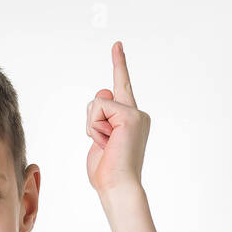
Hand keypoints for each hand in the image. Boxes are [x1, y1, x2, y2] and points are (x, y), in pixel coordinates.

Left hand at [85, 41, 149, 195]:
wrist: (118, 186)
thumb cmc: (108, 171)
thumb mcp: (99, 140)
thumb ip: (100, 117)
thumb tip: (103, 93)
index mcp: (131, 120)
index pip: (121, 86)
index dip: (118, 64)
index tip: (117, 45)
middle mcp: (137, 114)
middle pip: (100, 98)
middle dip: (93, 123)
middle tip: (106, 146)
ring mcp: (135, 114)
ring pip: (97, 102)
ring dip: (93, 127)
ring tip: (107, 145)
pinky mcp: (130, 115)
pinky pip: (99, 108)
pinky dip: (96, 127)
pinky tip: (108, 142)